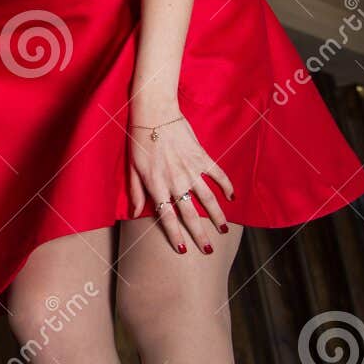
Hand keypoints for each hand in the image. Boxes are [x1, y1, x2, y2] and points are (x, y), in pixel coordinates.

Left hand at [126, 99, 233, 255]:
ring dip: (217, 216)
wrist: (154, 113)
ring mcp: (191, 170)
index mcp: (156, 185)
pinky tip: (232, 197)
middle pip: (190, 214)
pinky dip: (227, 187)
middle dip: (200, 234)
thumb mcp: (131, 167)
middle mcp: (175, 181)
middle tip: (208, 250)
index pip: (167, 217)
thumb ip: (135, 192)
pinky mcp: (202, 157)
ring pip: (208, 199)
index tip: (184, 250)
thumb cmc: (138, 140)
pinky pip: (218, 175)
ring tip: (223, 229)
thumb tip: (133, 213)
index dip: (176, 235)